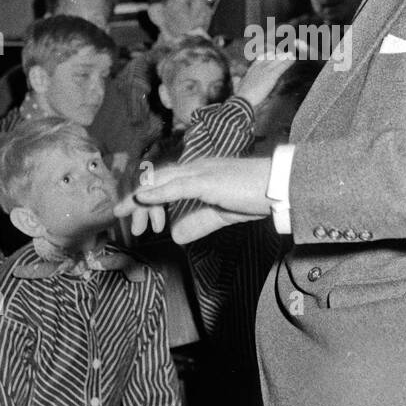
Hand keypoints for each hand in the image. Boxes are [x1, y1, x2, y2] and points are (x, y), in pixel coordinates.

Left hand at [117, 157, 272, 243]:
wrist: (280, 185)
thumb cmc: (257, 196)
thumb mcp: (221, 214)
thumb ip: (198, 223)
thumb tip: (175, 237)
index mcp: (200, 173)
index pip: (165, 182)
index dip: (149, 200)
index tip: (139, 220)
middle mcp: (196, 167)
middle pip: (157, 180)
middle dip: (138, 202)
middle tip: (127, 223)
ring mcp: (201, 171)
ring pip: (161, 182)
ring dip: (142, 200)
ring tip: (125, 214)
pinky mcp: (207, 180)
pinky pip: (176, 186)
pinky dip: (156, 193)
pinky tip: (141, 198)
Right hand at [235, 50, 296, 107]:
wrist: (243, 100)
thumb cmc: (240, 96)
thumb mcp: (237, 86)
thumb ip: (236, 80)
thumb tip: (235, 77)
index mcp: (251, 70)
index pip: (260, 60)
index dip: (266, 56)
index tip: (271, 53)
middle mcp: (258, 68)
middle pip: (270, 58)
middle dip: (278, 56)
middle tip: (285, 53)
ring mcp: (265, 71)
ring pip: (277, 61)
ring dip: (285, 57)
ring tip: (291, 54)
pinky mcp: (272, 75)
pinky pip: (282, 67)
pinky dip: (288, 62)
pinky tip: (294, 59)